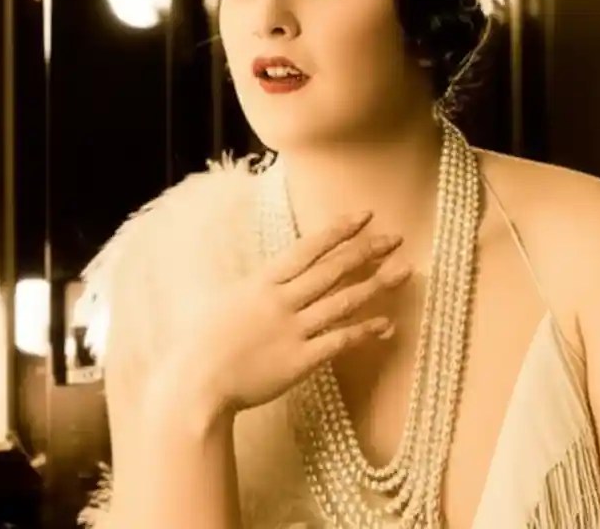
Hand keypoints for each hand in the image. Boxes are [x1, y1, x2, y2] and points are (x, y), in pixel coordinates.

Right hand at [165, 213, 409, 420]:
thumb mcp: (225, 301)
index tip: (363, 216)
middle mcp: (281, 300)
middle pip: (332, 269)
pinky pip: (339, 341)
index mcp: (262, 282)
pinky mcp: (301, 360)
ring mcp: (293, 330)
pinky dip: (364, 331)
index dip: (338, 231)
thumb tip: (269, 277)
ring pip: (343, 301)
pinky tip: (386, 324)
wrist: (197, 383)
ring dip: (375, 285)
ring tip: (402, 271)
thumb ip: (252, 288)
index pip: (307, 249)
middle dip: (366, 250)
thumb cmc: (202, 344)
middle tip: (394, 237)